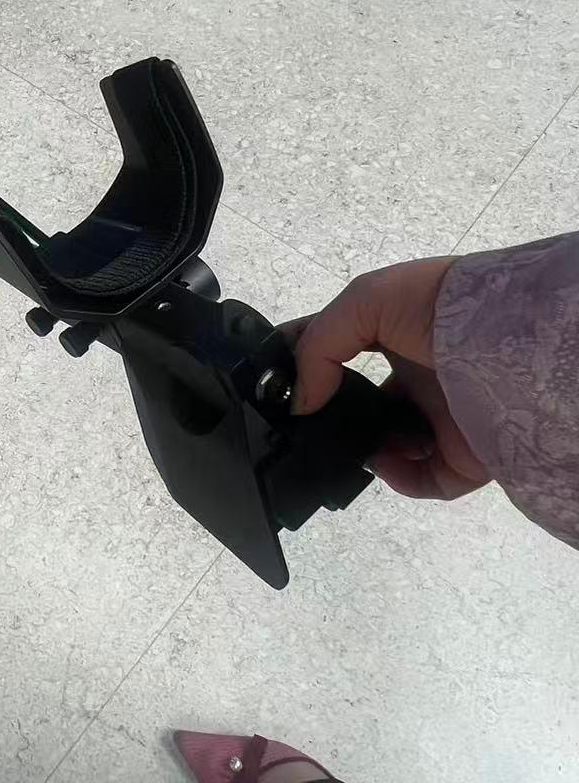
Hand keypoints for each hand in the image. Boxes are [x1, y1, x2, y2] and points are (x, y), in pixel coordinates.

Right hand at [286, 258, 489, 500]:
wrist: (510, 337)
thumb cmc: (438, 304)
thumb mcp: (362, 300)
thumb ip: (318, 346)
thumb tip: (300, 402)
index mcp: (392, 337)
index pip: (336, 355)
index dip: (301, 370)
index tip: (271, 388)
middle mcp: (414, 378)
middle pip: (357, 408)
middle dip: (328, 419)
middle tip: (302, 428)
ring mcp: (437, 420)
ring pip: (386, 449)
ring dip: (361, 450)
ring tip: (343, 445)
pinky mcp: (461, 457)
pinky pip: (420, 481)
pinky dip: (398, 477)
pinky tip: (386, 458)